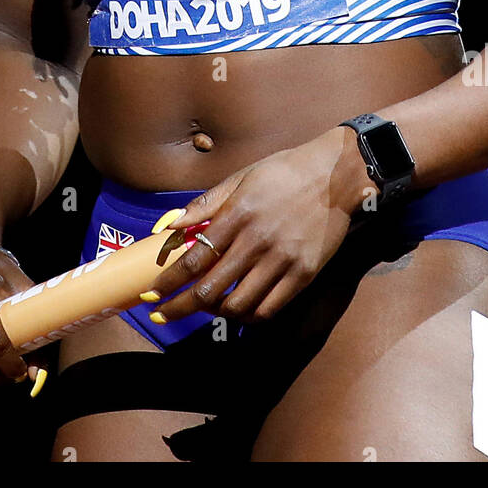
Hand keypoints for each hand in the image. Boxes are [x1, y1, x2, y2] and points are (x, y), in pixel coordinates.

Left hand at [147, 128, 356, 328]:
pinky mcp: (304, 274)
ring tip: (204, 307)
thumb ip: (206, 203)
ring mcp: (282, 260)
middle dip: (179, 307)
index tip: (151, 295)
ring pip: (238, 305)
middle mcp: (258, 241)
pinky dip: (248, 316)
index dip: (167, 283)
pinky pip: (269, 308)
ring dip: (214, 312)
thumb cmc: (284, 172)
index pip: (193, 259)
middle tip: (162, 314)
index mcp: (238, 214)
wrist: (336, 175)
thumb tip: (171, 224)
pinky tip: (238, 309)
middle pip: (209, 289)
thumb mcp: (242, 177)